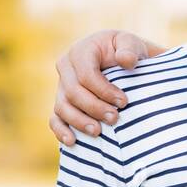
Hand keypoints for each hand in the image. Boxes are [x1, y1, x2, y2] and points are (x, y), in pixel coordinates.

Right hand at [50, 30, 165, 145]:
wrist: (124, 61)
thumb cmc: (128, 52)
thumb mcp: (132, 44)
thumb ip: (129, 49)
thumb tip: (126, 60)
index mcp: (81, 51)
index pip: (86, 74)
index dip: (103, 90)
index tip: (124, 102)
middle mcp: (66, 68)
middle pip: (73, 92)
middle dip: (94, 108)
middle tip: (115, 119)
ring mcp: (61, 86)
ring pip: (62, 107)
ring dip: (79, 121)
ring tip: (98, 132)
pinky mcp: (62, 102)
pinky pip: (55, 118)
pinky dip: (61, 130)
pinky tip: (72, 141)